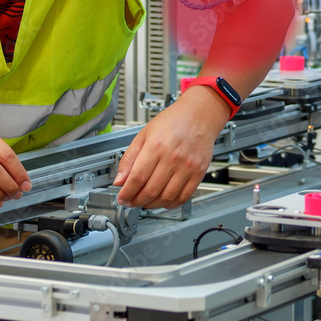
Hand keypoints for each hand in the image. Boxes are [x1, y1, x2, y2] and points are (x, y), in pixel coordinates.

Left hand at [114, 88, 228, 208]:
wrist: (200, 115)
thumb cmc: (173, 121)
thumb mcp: (144, 134)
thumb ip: (130, 157)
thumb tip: (120, 180)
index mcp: (156, 146)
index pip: (137, 178)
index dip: (126, 193)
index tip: (122, 198)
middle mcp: (173, 157)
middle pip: (151, 190)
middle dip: (136, 201)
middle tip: (131, 201)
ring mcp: (187, 167)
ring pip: (166, 197)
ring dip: (152, 205)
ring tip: (145, 202)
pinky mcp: (199, 173)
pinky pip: (183, 197)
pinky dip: (170, 204)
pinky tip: (163, 201)